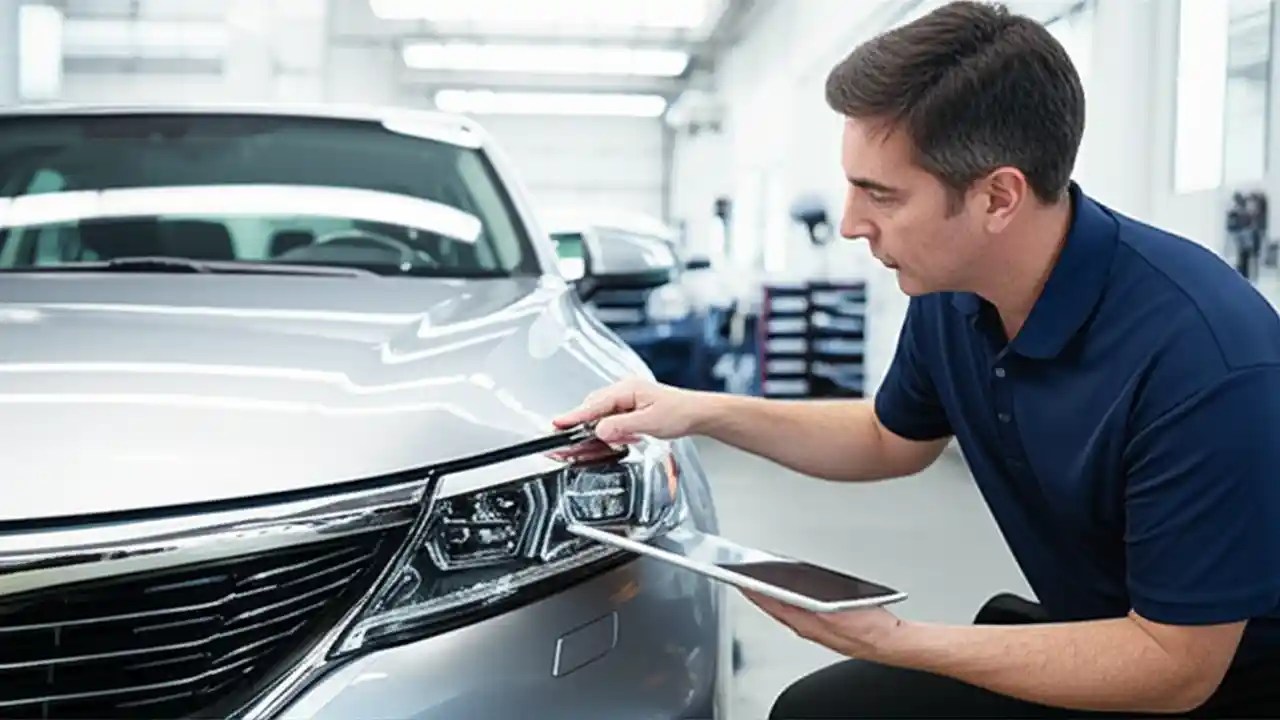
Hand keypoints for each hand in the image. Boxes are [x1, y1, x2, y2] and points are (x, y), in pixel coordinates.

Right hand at [552, 376, 705, 444]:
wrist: (696, 413)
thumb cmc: (678, 413)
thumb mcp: (649, 423)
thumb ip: (621, 426)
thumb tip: (599, 430)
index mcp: (627, 390)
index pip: (594, 405)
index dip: (574, 416)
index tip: (557, 423)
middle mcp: (624, 391)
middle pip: (594, 408)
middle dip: (583, 424)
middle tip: (569, 440)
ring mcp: (627, 398)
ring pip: (602, 414)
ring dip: (599, 428)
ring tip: (598, 441)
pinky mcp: (631, 407)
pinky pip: (612, 417)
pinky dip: (610, 429)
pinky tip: (617, 437)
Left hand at [741, 590, 905, 661]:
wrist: (890, 642)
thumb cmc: (868, 629)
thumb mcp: (835, 612)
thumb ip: (812, 606)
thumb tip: (793, 597)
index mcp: (806, 623)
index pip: (770, 604)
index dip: (752, 590)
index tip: (738, 578)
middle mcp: (807, 626)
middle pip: (775, 606)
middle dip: (760, 592)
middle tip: (744, 577)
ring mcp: (815, 627)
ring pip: (786, 609)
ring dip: (774, 595)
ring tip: (761, 581)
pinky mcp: (825, 626)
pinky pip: (799, 612)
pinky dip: (790, 601)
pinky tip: (791, 593)